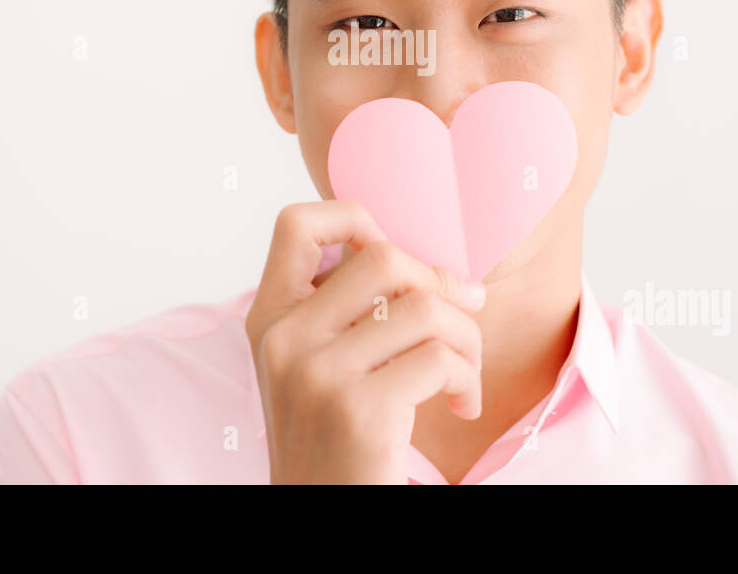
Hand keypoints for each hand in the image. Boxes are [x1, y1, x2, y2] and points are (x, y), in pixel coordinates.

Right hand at [245, 201, 486, 483]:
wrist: (321, 515)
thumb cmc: (335, 442)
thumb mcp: (317, 368)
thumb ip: (347, 314)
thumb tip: (438, 271)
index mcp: (268, 318)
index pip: (297, 223)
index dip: (355, 221)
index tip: (395, 268)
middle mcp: (284, 339)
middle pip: (384, 258)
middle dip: (441, 286)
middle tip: (459, 323)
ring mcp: (317, 374)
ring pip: (426, 306)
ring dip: (467, 339)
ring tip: (466, 372)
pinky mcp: (359, 411)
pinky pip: (441, 358)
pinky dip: (468, 379)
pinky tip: (461, 405)